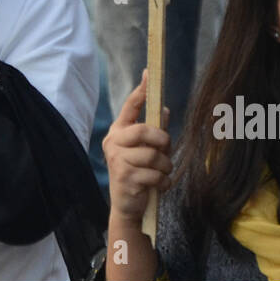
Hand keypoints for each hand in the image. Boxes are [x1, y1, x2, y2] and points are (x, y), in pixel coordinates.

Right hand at [103, 70, 172, 224]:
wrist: (127, 207)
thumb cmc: (138, 174)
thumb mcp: (145, 150)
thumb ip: (153, 131)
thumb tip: (164, 109)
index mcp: (119, 132)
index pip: (130, 106)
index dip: (141, 91)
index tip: (149, 73)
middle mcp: (114, 142)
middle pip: (144, 130)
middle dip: (162, 141)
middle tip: (166, 150)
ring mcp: (117, 160)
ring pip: (153, 155)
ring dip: (165, 166)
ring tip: (161, 173)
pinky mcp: (124, 178)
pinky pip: (155, 175)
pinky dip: (163, 182)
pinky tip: (158, 186)